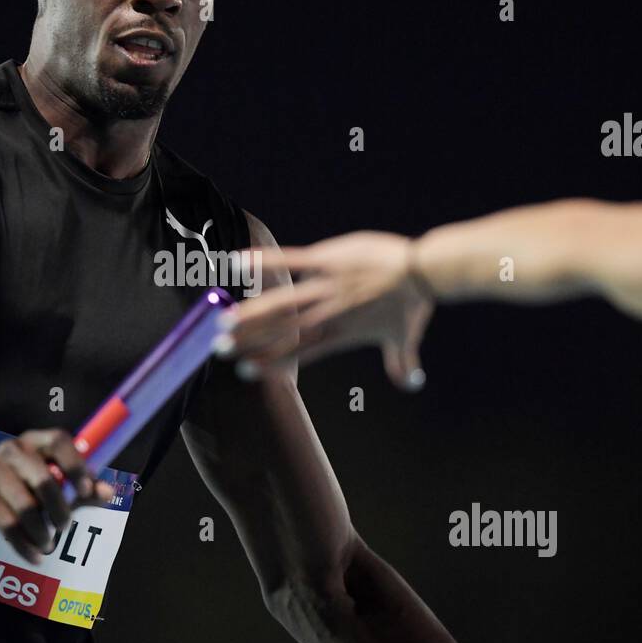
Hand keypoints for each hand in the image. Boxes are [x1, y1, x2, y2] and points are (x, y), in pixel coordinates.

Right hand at [0, 429, 113, 563]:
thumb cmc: (15, 486)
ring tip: (48, 544)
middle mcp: (12, 450)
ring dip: (41, 532)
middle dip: (60, 508)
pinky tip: (34, 555)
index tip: (86, 491)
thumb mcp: (47, 483)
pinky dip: (25, 544)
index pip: (58, 441)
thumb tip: (107, 493)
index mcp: (34, 441)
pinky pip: (7, 524)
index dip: (76, 465)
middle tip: (65, 527)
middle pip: (44, 478)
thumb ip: (79, 488)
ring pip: (26, 507)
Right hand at [218, 231, 433, 390]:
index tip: (244, 370)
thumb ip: (403, 363)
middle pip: (280, 331)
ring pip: (280, 303)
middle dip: (249, 341)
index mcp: (338, 334)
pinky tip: (238, 262)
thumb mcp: (404, 337)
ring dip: (251, 313)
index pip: (297, 352)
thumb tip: (413, 383)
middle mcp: (326, 314)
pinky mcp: (326, 259)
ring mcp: (324, 286)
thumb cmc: (412, 305)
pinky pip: (290, 259)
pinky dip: (265, 261)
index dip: (269, 361)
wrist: (422, 272)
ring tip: (223, 320)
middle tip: (219, 348)